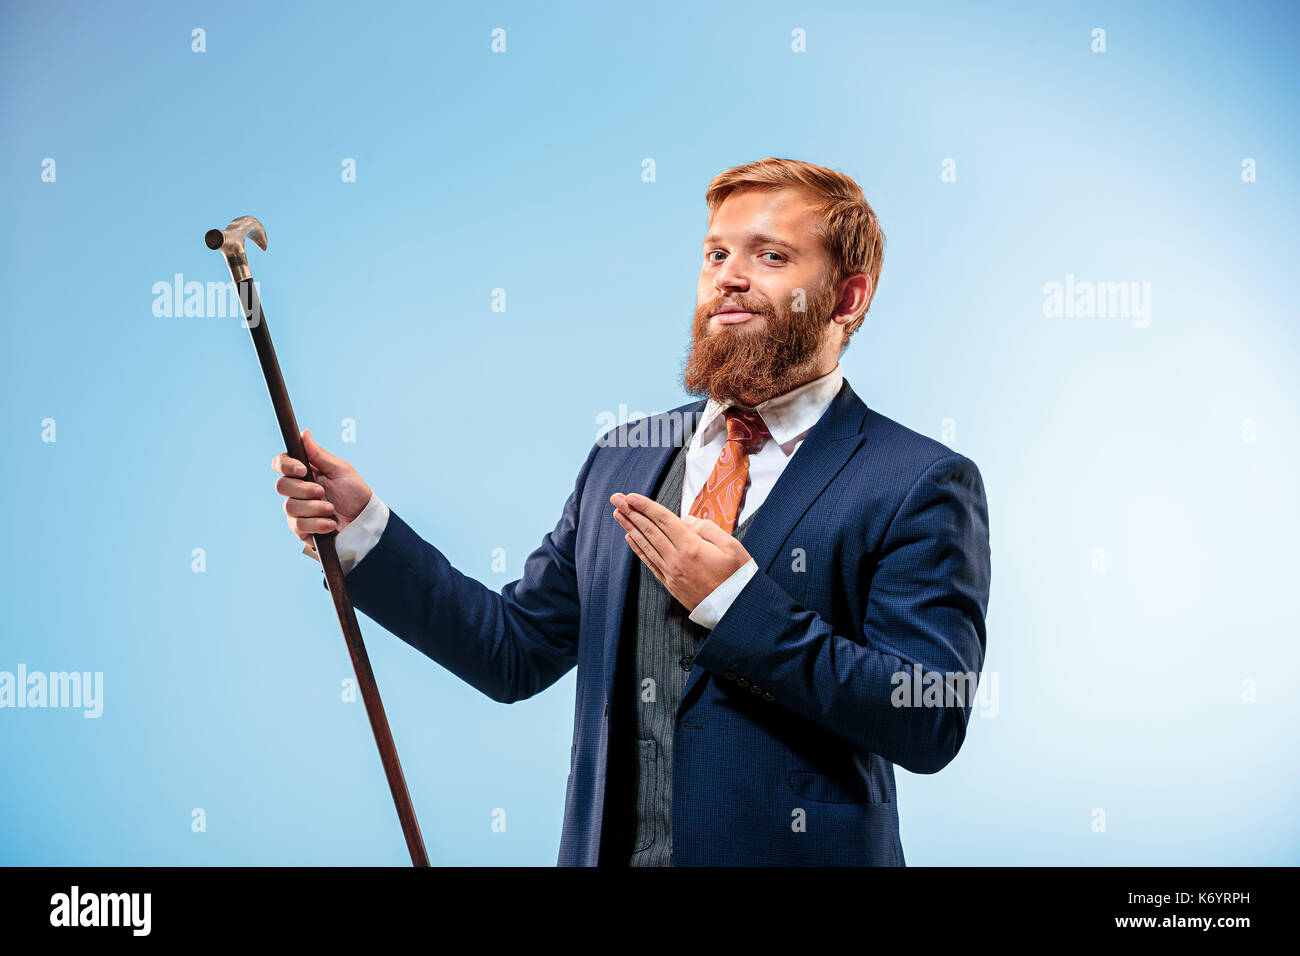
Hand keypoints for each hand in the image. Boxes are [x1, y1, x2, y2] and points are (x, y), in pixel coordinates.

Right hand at [272, 428, 372, 544]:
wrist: (364, 521)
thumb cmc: (355, 493)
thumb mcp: (341, 470)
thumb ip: (319, 454)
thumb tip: (304, 433)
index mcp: (305, 473)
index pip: (281, 463)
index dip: (285, 465)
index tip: (302, 469)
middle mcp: (297, 491)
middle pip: (281, 485)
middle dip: (304, 490)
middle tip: (322, 492)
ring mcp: (298, 510)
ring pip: (290, 506)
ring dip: (314, 508)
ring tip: (331, 509)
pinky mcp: (301, 529)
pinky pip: (298, 525)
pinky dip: (317, 523)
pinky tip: (331, 524)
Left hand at [610, 492, 752, 611]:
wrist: (736, 610)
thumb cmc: (738, 578)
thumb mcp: (732, 546)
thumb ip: (708, 528)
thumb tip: (687, 520)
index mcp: (691, 547)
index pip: (663, 520)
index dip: (645, 506)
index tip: (631, 496)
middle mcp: (676, 559)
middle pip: (649, 530)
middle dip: (631, 512)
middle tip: (616, 499)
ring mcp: (672, 573)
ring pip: (646, 545)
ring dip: (630, 528)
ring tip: (618, 514)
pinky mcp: (671, 585)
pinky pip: (650, 563)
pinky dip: (638, 549)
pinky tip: (630, 539)